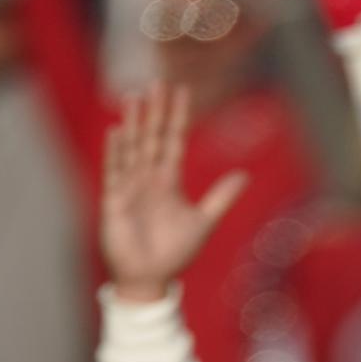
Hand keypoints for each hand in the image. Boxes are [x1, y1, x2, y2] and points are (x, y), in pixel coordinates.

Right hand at [101, 85, 249, 303]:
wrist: (150, 279)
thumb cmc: (174, 253)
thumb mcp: (204, 222)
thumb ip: (221, 198)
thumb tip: (245, 175)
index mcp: (169, 181)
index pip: (174, 141)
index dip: (177, 117)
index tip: (182, 90)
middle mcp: (148, 179)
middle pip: (152, 137)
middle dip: (155, 112)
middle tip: (157, 83)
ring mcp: (130, 187)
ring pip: (132, 148)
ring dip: (134, 124)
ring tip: (136, 98)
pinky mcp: (115, 201)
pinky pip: (115, 171)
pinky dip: (116, 152)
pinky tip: (118, 132)